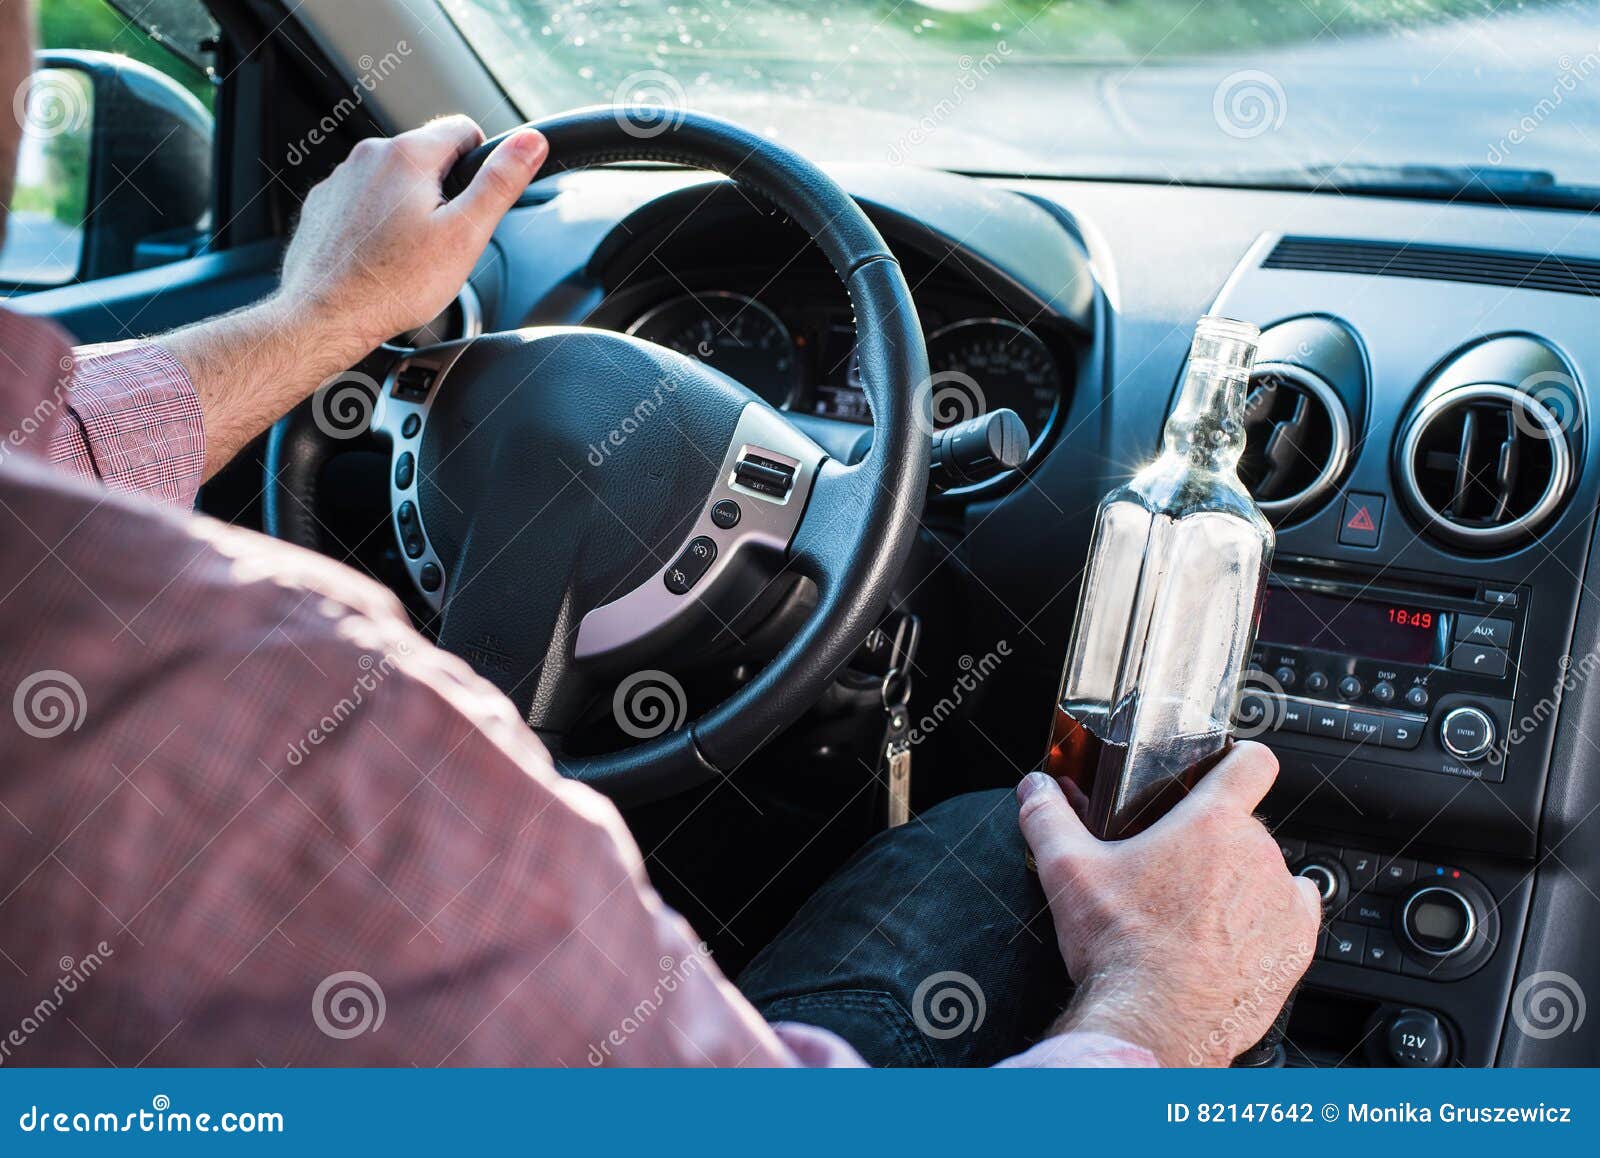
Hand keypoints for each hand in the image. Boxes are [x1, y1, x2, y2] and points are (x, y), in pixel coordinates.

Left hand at [277, 117, 547, 357]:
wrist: (325, 316)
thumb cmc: (393, 284)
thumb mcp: (465, 234)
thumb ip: (499, 182)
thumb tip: (529, 143)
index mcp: (408, 155)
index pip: (463, 129)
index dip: (480, 164)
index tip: (474, 202)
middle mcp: (369, 156)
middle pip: (428, 158)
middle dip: (443, 192)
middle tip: (444, 241)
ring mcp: (342, 180)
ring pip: (394, 181)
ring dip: (409, 208)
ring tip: (409, 255)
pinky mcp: (325, 206)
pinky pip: (365, 202)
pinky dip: (377, 223)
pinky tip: (381, 258)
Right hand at [1017, 742, 1320, 1066]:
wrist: (1155, 1021)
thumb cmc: (1122, 949)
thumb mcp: (1068, 871)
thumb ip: (1048, 818)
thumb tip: (1035, 790)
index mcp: (1210, 823)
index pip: (1252, 762)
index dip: (1239, 760)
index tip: (1226, 770)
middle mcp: (1257, 855)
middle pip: (1245, 825)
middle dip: (1212, 842)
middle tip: (1174, 871)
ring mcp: (1282, 901)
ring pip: (1267, 870)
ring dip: (1240, 882)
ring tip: (1198, 913)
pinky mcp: (1295, 946)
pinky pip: (1294, 912)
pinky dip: (1268, 918)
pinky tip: (1233, 934)